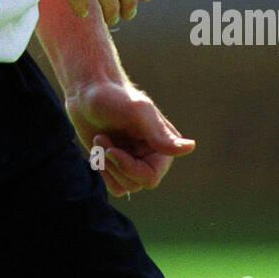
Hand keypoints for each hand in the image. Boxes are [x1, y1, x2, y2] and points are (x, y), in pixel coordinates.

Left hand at [65, 78, 195, 195]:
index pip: (151, 177)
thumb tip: (190, 147)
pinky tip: (98, 147)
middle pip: (136, 184)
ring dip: (105, 164)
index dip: (129, 169)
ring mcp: (135, 161)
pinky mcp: (118, 165)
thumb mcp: (137, 113)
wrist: (87, 91)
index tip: (111, 151)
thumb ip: (161, 135)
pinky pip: (113, 185)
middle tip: (102, 138)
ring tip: (99, 138)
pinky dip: (102, 169)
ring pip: (124, 186)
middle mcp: (152, 156)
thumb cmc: (113, 97)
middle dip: (114, 164)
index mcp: (164, 144)